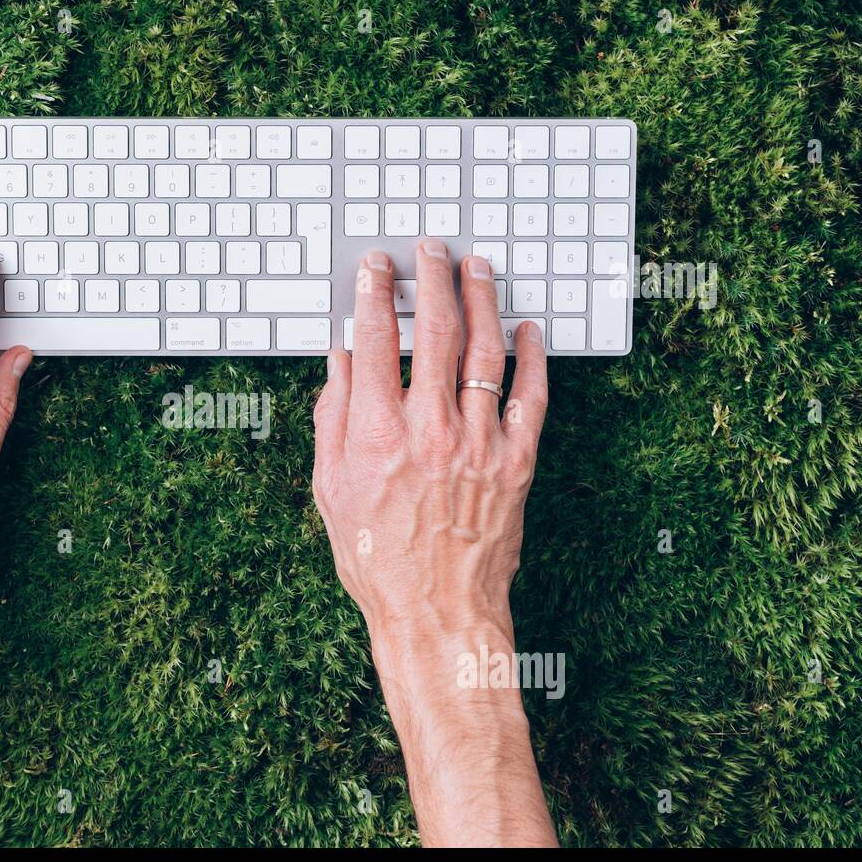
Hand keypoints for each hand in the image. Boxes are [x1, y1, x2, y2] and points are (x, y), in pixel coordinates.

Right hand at [312, 239, 554, 845]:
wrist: (438, 611)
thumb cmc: (375, 558)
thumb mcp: (330, 491)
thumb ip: (332, 420)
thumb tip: (339, 361)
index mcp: (376, 435)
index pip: (376, 341)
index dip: (376, 294)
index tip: (377, 266)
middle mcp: (430, 431)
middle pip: (437, 332)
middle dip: (433, 279)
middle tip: (431, 249)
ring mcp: (479, 445)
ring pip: (485, 353)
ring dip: (482, 301)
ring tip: (477, 267)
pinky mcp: (516, 462)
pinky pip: (530, 397)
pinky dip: (531, 357)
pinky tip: (527, 329)